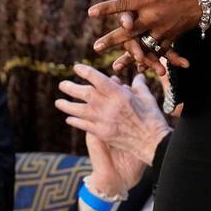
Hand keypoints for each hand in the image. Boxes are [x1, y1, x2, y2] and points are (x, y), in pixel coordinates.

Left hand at [55, 66, 169, 192]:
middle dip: (71, 88)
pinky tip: (69, 119)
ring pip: (79, 111)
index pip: (98, 79)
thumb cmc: (152, 118)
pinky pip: (83, 126)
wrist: (152, 143)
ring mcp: (103, 121)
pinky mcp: (102, 134)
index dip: (85, 72)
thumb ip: (138, 85)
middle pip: (84, 94)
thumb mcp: (147, 97)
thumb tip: (138, 76)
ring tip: (58, 102)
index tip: (76, 68)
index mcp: (119, 94)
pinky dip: (75, 121)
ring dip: (67, 106)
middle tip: (62, 84)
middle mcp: (108, 106)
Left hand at [88, 0, 201, 61]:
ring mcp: (164, 29)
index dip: (107, 8)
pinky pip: (159, 50)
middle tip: (96, 47)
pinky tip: (140, 67)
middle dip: (112, 40)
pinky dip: (150, 59)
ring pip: (143, 45)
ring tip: (114, 65)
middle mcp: (155, 16)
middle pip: (130, 31)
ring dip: (128, 56)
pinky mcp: (173, 36)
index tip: (91, 13)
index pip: (124, 4)